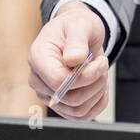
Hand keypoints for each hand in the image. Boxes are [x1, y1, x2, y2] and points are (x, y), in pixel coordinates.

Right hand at [28, 3, 109, 118]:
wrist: (78, 35)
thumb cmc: (76, 27)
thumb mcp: (80, 24)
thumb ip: (77, 41)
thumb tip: (73, 59)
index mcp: (38, 58)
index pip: (59, 81)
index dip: (84, 76)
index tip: (99, 61)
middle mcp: (38, 80)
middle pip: (70, 99)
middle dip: (95, 83)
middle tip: (101, 64)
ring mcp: (48, 95)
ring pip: (78, 110)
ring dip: (97, 92)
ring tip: (99, 72)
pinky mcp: (62, 106)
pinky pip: (82, 116)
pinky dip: (97, 102)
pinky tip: (98, 85)